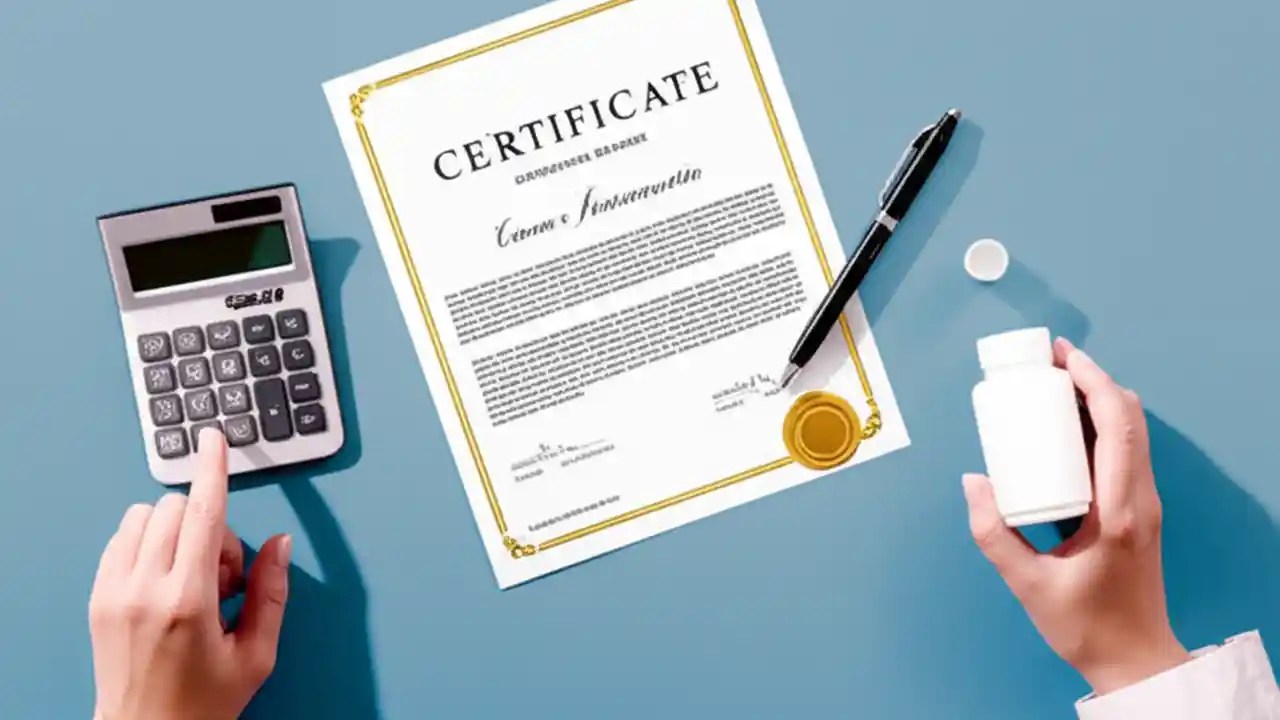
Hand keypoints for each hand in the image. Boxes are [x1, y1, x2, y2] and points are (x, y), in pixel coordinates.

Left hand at [89, 429, 291, 719]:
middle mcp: (144, 590)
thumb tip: (279, 543)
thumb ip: (272, 592)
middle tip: (223, 574)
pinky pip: (122, 538)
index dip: (212, 471)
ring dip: (176, 530)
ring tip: (191, 577)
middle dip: (209, 525)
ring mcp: (114, 592)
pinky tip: (166, 578)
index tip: (213, 441)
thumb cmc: (202, 705)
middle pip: (176, 509)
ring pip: (145, 516)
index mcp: (188, 603)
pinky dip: (148, 543)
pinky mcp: (97, 597)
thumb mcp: (257, 655)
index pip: (204, 515)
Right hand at [962, 337, 1190, 695]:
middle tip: (1051, 362)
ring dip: (1099, 399)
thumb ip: (992, 533)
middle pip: (1130, 418)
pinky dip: (1102, 424)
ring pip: (1133, 431)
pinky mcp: (1140, 510)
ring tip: (1056, 385)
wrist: (1134, 659)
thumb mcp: (1027, 584)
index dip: (1093, 382)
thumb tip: (973, 481)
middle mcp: (1141, 500)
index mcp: (1118, 512)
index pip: (1118, 428)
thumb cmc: (1086, 627)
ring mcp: (1146, 504)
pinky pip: (1127, 450)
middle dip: (1093, 378)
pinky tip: (1068, 426)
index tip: (1062, 359)